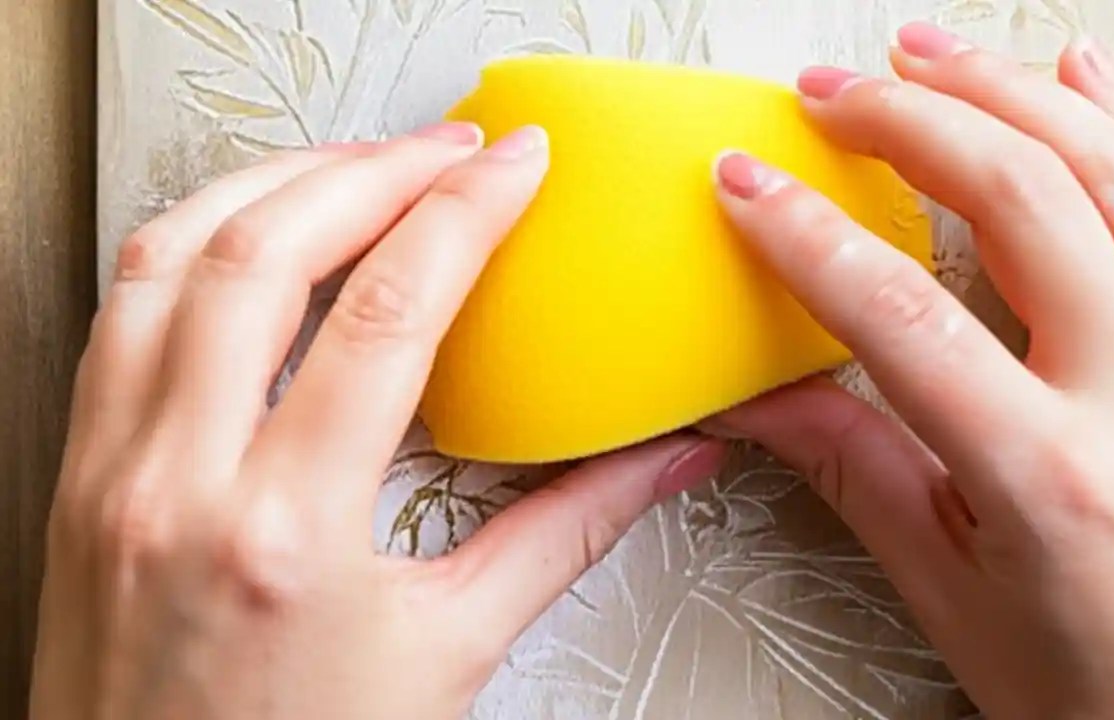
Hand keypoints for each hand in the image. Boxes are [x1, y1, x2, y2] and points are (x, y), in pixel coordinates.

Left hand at [30, 124, 724, 719]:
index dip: (463, 214)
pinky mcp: (84, 475)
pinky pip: (119, 311)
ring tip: (354, 165)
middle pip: (266, 253)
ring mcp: (114, 472)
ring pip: (169, 258)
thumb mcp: (451, 654)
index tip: (511, 169)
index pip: (386, 313)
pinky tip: (252, 236)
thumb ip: (564, 537)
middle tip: (447, 148)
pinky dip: (193, 241)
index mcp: (291, 532)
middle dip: (372, 169)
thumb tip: (660, 465)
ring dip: (271, 184)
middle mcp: (182, 484)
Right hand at [708, 23, 1113, 719]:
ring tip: (934, 52)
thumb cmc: (1089, 681)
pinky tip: (1081, 74)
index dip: (807, 235)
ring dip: (1016, 94)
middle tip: (835, 93)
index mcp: (1053, 479)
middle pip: (1024, 203)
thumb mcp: (939, 579)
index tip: (749, 185)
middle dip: (912, 123)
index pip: (902, 315)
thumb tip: (751, 391)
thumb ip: (845, 459)